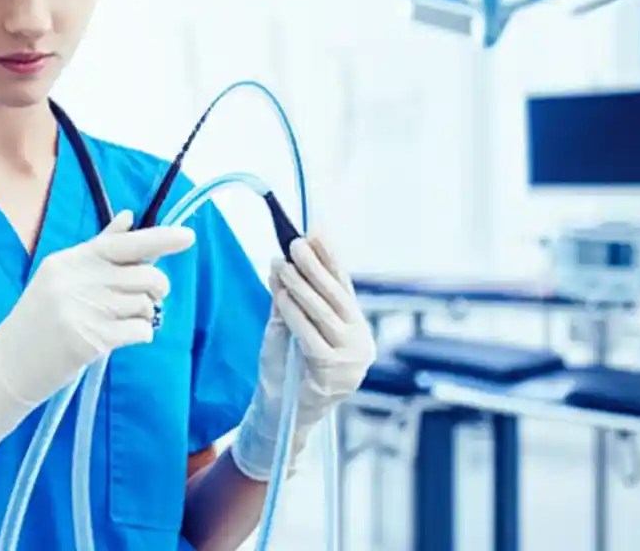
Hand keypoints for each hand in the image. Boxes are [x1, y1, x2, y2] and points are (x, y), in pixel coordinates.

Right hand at [0, 210, 194, 475]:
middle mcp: (75, 281)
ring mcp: (82, 310)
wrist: (7, 365)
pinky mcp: (90, 340)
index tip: (188, 237)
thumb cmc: (38, 322)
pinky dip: (139, 335)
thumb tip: (129, 217)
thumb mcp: (61, 278)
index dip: (160, 239)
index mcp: (69, 261)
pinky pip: (140, 330)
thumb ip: (98, 249)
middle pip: (144, 275)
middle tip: (146, 299)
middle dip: (156, 288)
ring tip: (121, 323)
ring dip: (144, 315)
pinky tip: (119, 339)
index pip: (122, 244)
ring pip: (145, 304)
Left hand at [231, 233, 375, 480]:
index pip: (342, 283)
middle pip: (335, 294)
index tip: (316, 231)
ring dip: (301, 285)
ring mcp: (350, 356)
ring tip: (284, 264)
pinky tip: (281, 295)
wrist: (282, 409)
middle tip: (296, 243)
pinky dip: (294, 313)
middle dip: (314, 265)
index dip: (329, 256)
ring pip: (323, 312)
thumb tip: (281, 261)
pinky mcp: (333, 370)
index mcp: (353, 325)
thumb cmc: (286, 366)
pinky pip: (310, 334)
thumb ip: (288, 297)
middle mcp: (358, 338)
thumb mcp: (287, 325)